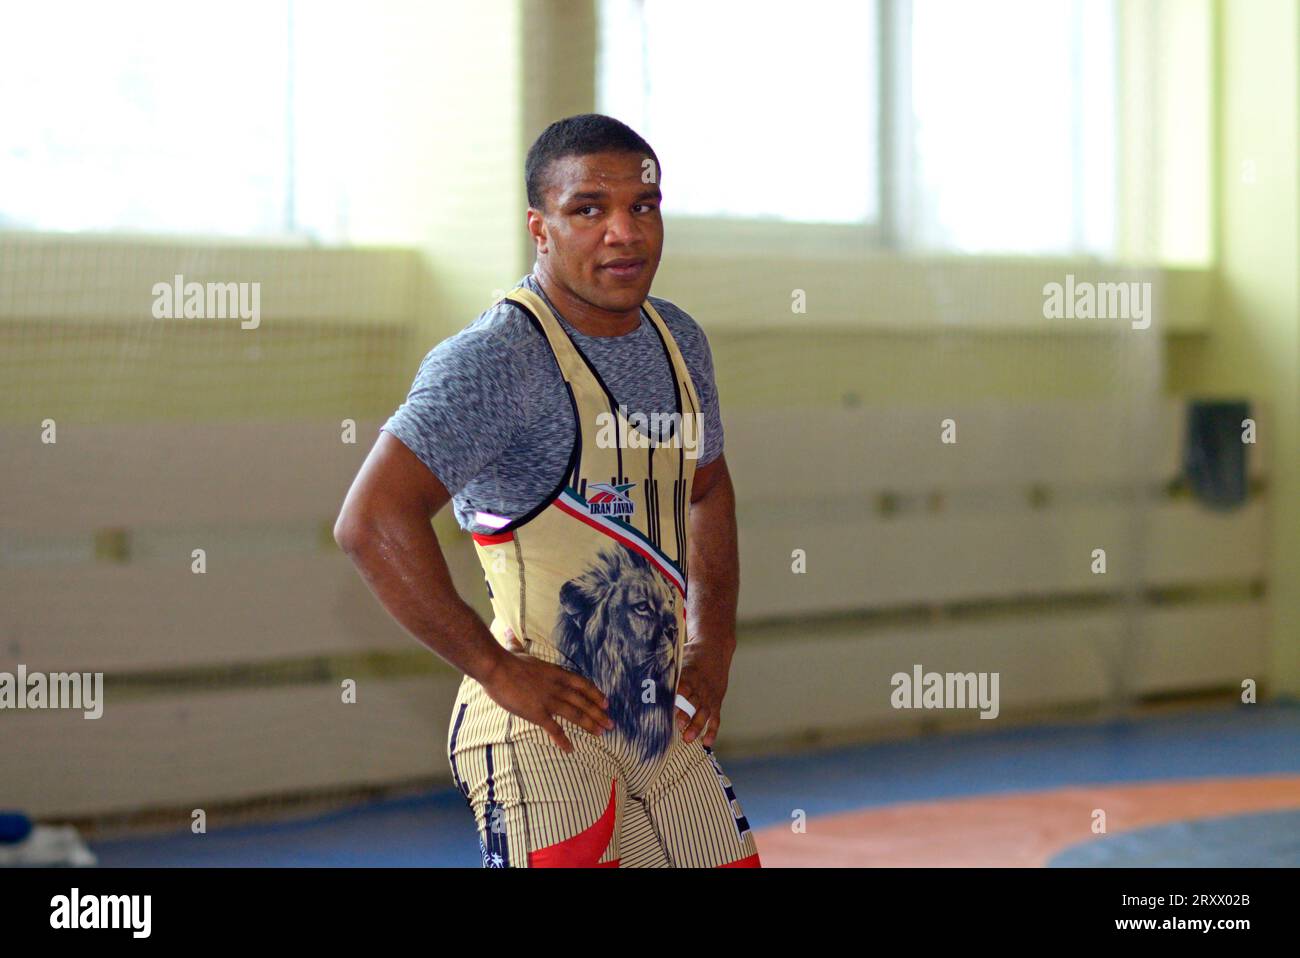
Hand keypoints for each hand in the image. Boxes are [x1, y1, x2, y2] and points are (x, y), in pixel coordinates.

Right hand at [480, 626, 613, 752]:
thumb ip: (517, 644)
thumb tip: (509, 632)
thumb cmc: (506, 660)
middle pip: (584, 701)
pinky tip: (570, 749)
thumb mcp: (517, 651)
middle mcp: (558, 687)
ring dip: (590, 725)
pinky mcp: (538, 713)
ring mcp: (549, 700)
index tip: (605, 702)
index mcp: (556, 673)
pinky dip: (563, 740)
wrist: (497, 668)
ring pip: (575, 715)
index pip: (582, 684)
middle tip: (611, 723)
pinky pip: (554, 729)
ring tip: (601, 733)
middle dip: (599, 713)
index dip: (595, 694)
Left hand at [674, 636, 734, 747]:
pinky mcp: (716, 702)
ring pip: (704, 713)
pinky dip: (712, 731)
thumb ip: (667, 672)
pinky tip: (707, 742)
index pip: (682, 688)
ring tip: (688, 738)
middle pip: (693, 703)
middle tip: (678, 725)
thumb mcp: (680, 658)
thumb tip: (644, 678)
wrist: (715, 649)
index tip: (666, 708)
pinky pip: (716, 718)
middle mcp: (700, 688)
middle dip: (686, 715)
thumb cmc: (693, 655)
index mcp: (689, 676)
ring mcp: (709, 696)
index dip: (675, 697)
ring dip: (697, 726)